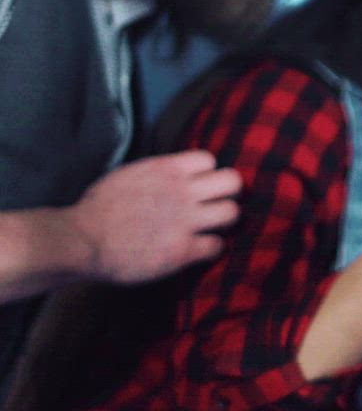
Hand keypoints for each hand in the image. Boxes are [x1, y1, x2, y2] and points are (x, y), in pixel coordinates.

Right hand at [67, 150, 241, 282]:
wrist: (80, 241)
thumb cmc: (98, 209)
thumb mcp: (129, 175)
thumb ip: (159, 173)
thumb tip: (179, 173)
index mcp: (166, 170)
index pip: (209, 160)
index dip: (206, 174)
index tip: (197, 187)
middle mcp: (181, 192)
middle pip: (232, 182)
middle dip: (226, 194)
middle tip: (214, 206)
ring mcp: (184, 221)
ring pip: (232, 213)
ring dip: (224, 222)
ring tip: (210, 228)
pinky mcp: (182, 251)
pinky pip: (218, 246)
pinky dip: (211, 249)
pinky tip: (199, 250)